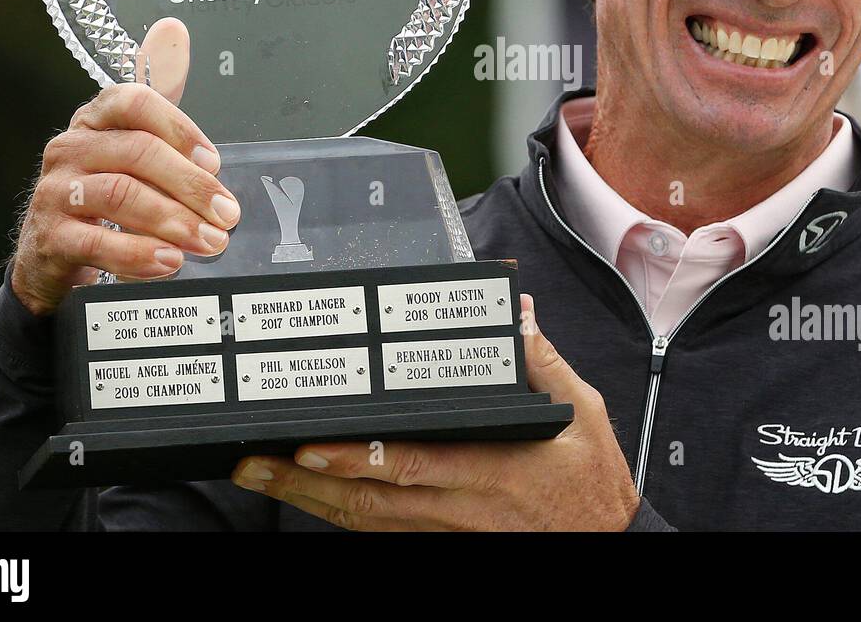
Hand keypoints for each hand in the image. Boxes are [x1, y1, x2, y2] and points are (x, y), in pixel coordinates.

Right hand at [11, 22, 239, 315]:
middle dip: (191, 186)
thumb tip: (173, 30)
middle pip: (137, 153)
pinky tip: (168, 262)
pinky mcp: (50, 237)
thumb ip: (161, 93)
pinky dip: (138, 254)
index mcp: (97, 119)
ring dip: (172, 220)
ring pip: (119, 195)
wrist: (54, 253)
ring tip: (207, 242)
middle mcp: (71, 148)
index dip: (180, 129)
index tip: (216, 162)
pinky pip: (95, 242)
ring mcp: (55, 192)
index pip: (134, 102)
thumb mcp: (134, 143)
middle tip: (227, 214)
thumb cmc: (106, 191)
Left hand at [231, 295, 640, 530]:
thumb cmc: (592, 482)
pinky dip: (341, 515)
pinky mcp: (443, 539)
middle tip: (253, 462)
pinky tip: (310, 497)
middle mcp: (459, 506)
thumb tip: (518, 313)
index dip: (356, 459)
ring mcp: (447, 530)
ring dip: (309, 499)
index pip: (410, 465)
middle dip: (305, 482)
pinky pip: (382, 530)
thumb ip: (542, 361)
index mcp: (490, 469)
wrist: (607, 546)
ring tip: (262, 475)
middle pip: (368, 500)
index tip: (311, 442)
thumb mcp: (583, 412)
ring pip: (366, 521)